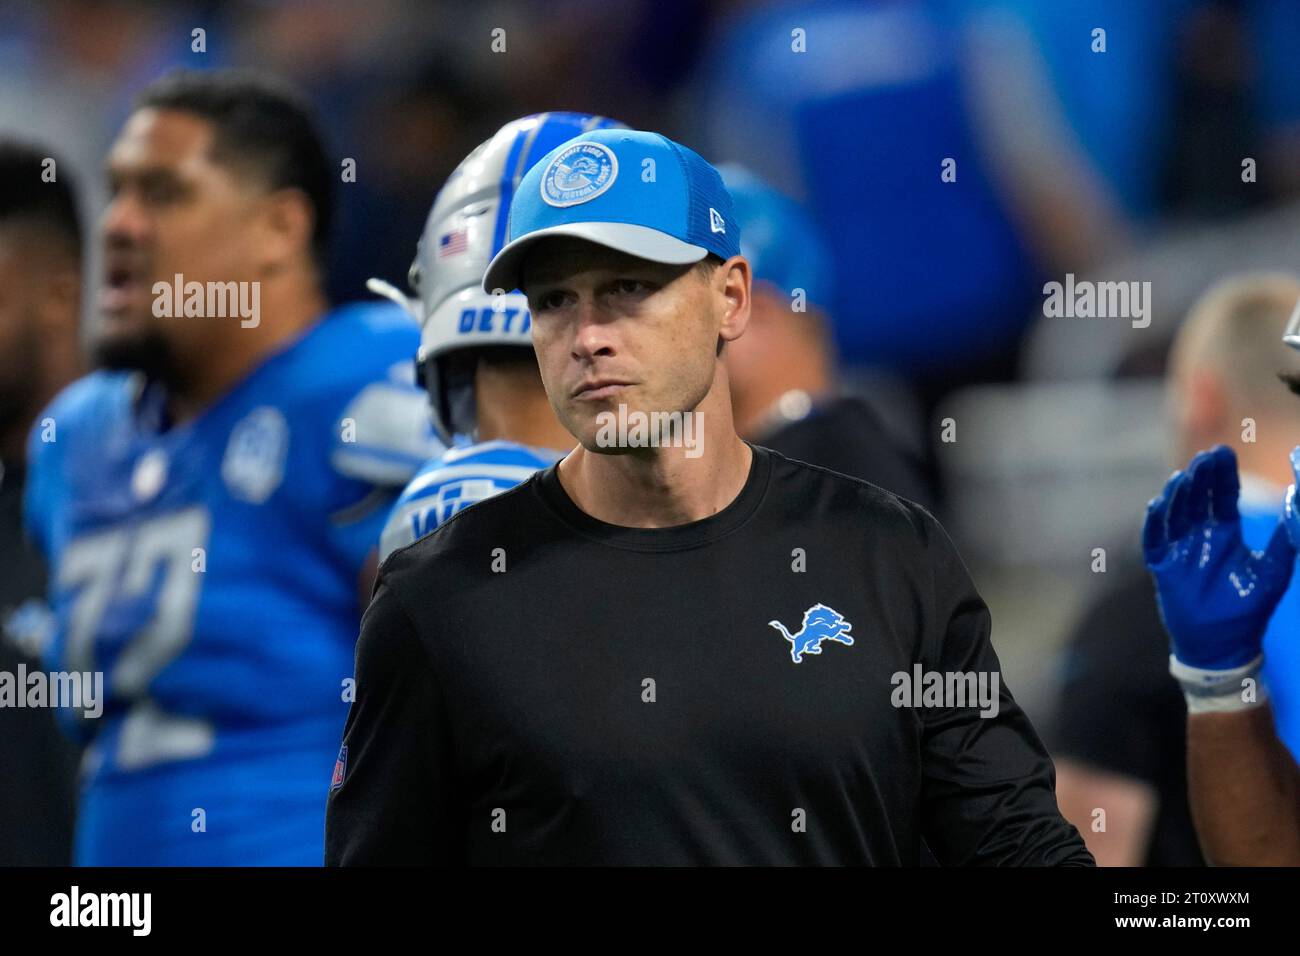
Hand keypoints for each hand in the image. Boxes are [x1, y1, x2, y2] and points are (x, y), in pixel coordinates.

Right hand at [1142, 445, 1294, 670]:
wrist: (1223, 644)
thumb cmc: (1248, 609)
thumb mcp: (1273, 569)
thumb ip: (1283, 538)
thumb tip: (1296, 501)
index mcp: (1225, 533)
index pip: (1222, 496)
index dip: (1223, 475)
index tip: (1224, 451)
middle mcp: (1200, 536)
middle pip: (1197, 498)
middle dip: (1200, 477)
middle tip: (1205, 456)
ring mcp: (1179, 550)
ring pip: (1175, 513)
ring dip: (1178, 494)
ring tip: (1183, 476)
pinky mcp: (1162, 566)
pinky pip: (1154, 539)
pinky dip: (1155, 522)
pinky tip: (1158, 504)